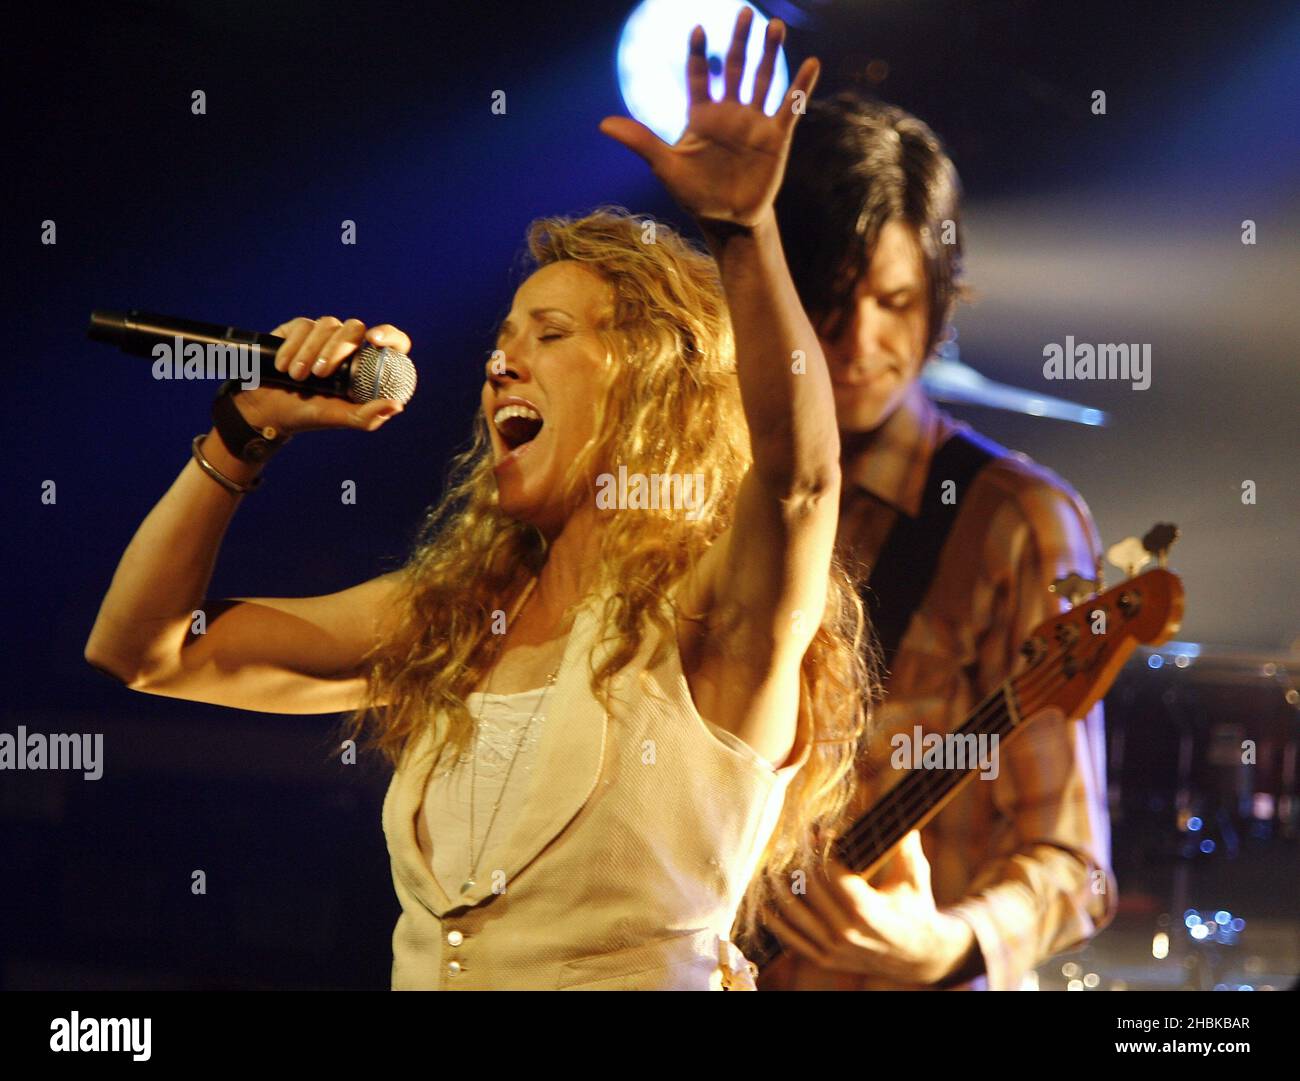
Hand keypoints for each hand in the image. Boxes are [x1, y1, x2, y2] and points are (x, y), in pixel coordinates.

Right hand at [232, 316, 409, 435]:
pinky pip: (303, 325)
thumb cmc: (308, 414)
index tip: (373, 340)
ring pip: (327, 324)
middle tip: (319, 374)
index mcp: (366, 366)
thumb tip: (396, 406)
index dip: (389, 334)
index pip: (392, 342)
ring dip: (310, 351)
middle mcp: (349, 346)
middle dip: (335, 349)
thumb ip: (367, 415)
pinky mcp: (300, 330)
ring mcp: (324, 336)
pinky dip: (292, 346)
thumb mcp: (340, 418)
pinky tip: (283, 366)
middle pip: (354, 328)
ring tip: (296, 377)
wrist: (268, 409)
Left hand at [599, 9, 818, 227]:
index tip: (698, 30)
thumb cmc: (695, 195)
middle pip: (734, 68)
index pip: (699, 75)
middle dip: (739, 41)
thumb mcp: (665, 167)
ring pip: (762, 79)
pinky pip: (790, 106)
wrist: (728, 221)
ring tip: (774, 26)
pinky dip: (801, 86)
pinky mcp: (776, 137)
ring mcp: (754, 122)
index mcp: (702, 116)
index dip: (699, 54)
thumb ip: (640, 141)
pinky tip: (812, 63)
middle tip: (744, 12)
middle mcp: (729, 113)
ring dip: (770, 54)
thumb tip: (603, 124)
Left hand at [764, 831, 978, 984]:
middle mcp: (848, 933)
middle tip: (788, 839)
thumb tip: (900, 815)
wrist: (919, 956)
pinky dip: (775, 919)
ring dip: (778, 887)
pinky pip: (791, 939)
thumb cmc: (916, 908)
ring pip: (794, 914)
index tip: (814, 830)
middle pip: (810, 890)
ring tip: (769, 863)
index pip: (834, 875)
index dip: (821, 851)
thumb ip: (906, 848)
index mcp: (869, 912)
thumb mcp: (915, 878)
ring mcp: (834, 949)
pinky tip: (763, 900)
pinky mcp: (825, 959)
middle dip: (798, 861)